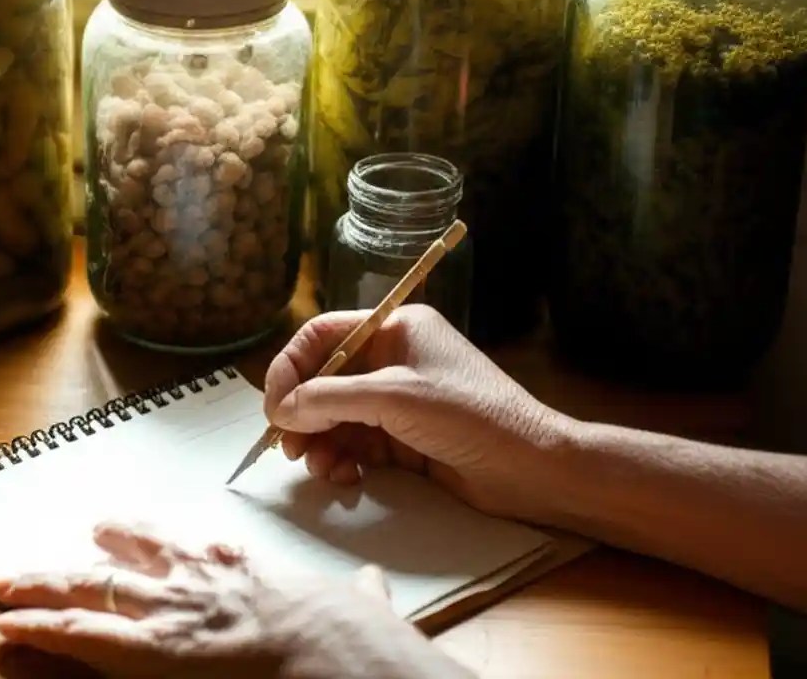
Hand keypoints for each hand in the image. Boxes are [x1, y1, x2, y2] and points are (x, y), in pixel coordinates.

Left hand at [0, 523, 473, 678]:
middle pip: (122, 561)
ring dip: (41, 587)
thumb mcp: (357, 604)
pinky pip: (80, 634)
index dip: (141, 537)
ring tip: (4, 586)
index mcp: (237, 571)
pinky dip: (39, 628)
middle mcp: (192, 581)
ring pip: (87, 589)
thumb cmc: (346, 634)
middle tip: (45, 557)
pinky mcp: (147, 650)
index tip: (116, 530)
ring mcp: (165, 612)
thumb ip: (358, 593)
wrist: (333, 652)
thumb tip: (373, 585)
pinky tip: (9, 627)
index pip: (179, 547)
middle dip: (80, 558)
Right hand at [264, 306, 568, 523]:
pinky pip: (355, 444)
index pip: (322, 336)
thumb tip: (282, 410)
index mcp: (394, 329)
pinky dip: (342, 460)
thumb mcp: (395, 398)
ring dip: (320, 443)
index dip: (291, 368)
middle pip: (324, 380)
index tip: (274, 407)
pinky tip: (345, 478)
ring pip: (336, 417)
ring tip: (320, 468)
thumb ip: (331, 399)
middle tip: (289, 448)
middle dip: (303, 414)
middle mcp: (393, 360)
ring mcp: (399, 401)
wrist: (532, 468)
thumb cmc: (470, 416)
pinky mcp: (404, 440)